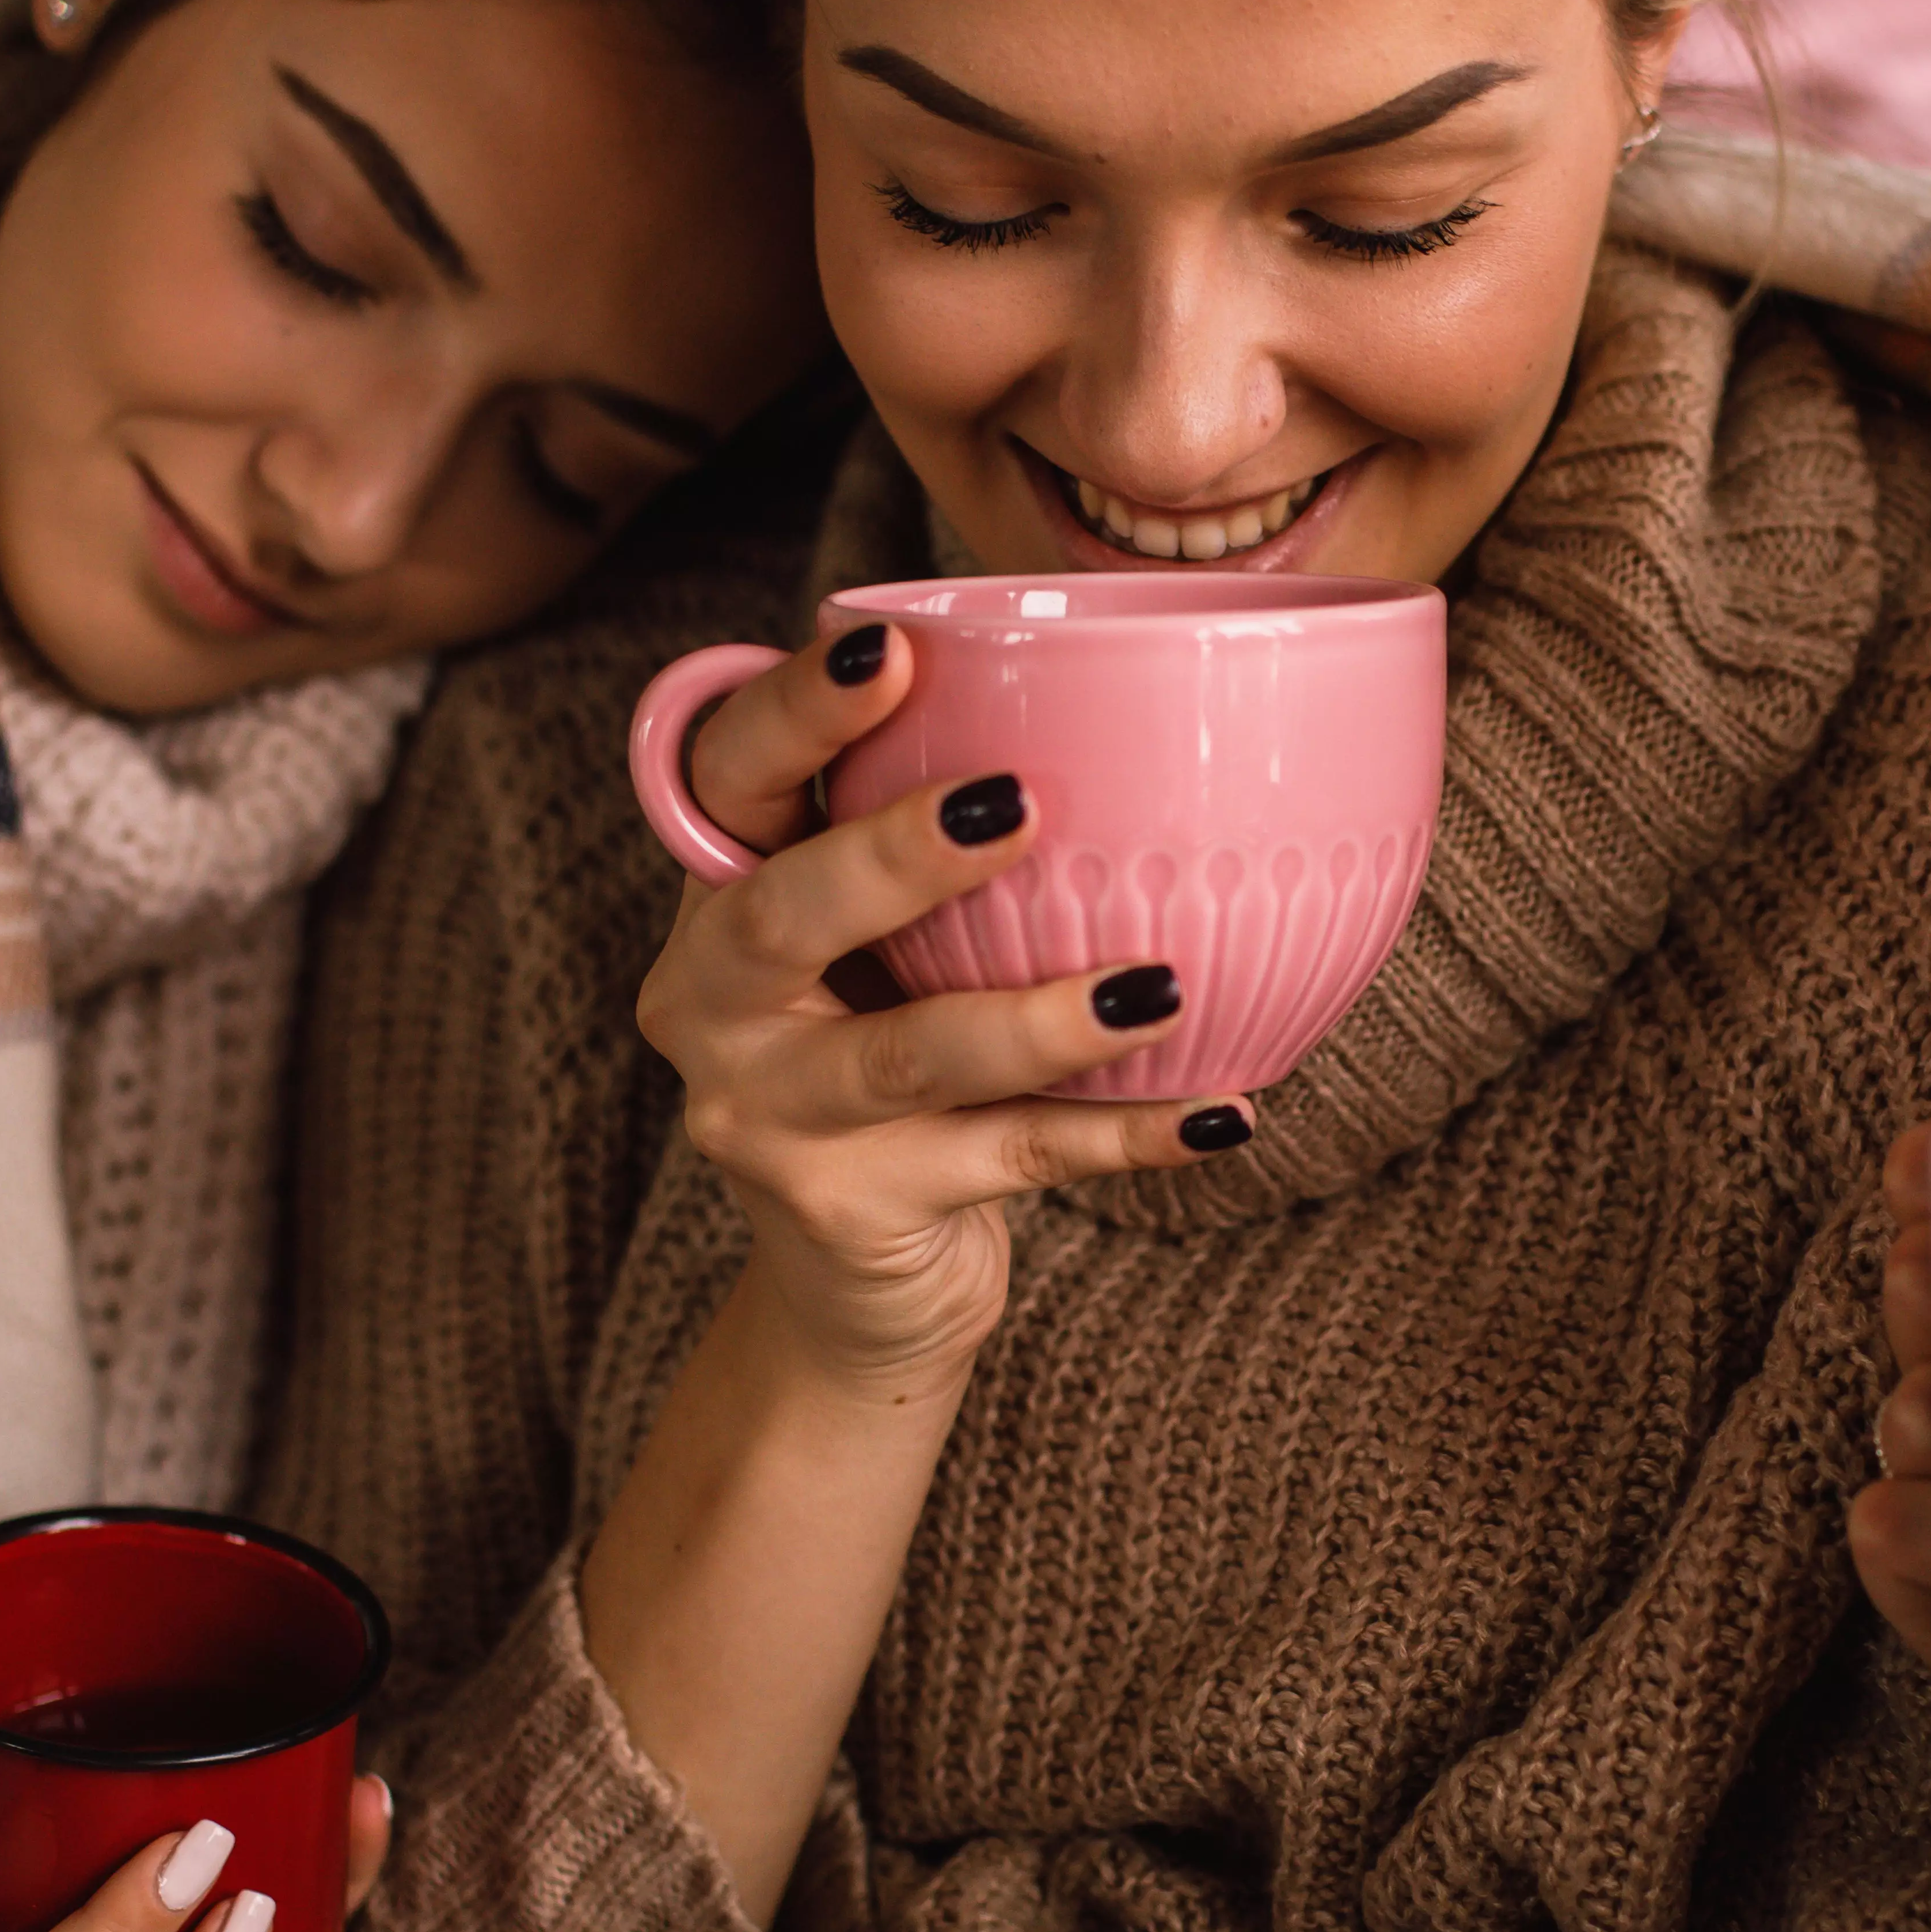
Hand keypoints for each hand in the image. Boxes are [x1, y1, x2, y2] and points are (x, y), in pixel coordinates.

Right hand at [641, 624, 1254, 1391]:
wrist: (852, 1282)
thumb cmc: (893, 1050)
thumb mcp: (885, 941)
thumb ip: (943, 844)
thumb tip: (1137, 704)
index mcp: (719, 893)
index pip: (726, 775)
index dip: (793, 711)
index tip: (892, 649)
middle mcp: (709, 1001)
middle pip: (785, 912)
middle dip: (896, 855)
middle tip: (1017, 803)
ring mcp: (768, 1117)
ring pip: (908, 1053)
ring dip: (1040, 1017)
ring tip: (1160, 986)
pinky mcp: (849, 1211)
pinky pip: (1012, 1157)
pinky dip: (1125, 1135)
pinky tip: (1220, 1112)